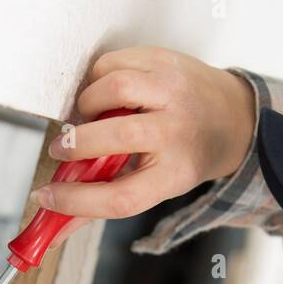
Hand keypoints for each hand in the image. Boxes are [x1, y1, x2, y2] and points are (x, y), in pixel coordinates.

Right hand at [38, 46, 256, 248]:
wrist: (235, 116)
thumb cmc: (187, 154)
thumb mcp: (159, 184)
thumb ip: (106, 197)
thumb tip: (56, 223)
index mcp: (175, 173)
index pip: (119, 197)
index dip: (76, 201)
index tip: (47, 196)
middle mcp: (177, 130)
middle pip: (114, 138)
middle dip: (76, 144)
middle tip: (62, 147)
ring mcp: (173, 90)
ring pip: (112, 88)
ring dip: (86, 103)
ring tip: (88, 116)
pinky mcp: (164, 60)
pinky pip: (112, 63)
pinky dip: (97, 78)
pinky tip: (104, 92)